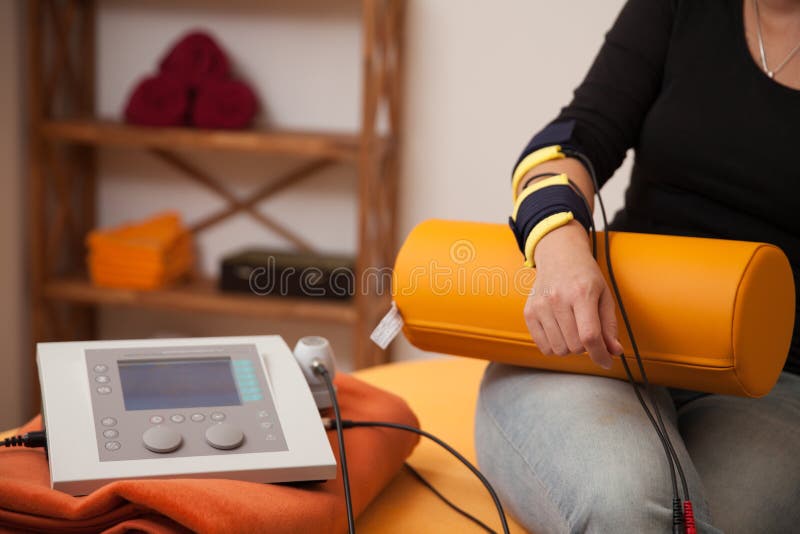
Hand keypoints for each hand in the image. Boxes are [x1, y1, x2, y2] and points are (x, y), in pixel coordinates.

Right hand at [523, 221, 623, 368]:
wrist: (558, 256)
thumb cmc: (584, 275)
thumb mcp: (604, 296)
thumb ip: (609, 326)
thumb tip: (614, 352)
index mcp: (581, 294)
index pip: (590, 336)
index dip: (600, 355)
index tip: (606, 362)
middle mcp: (558, 300)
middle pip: (575, 346)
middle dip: (586, 347)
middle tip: (587, 332)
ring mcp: (540, 307)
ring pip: (559, 350)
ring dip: (569, 347)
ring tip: (572, 330)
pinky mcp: (529, 313)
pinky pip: (543, 346)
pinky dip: (554, 346)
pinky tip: (560, 332)